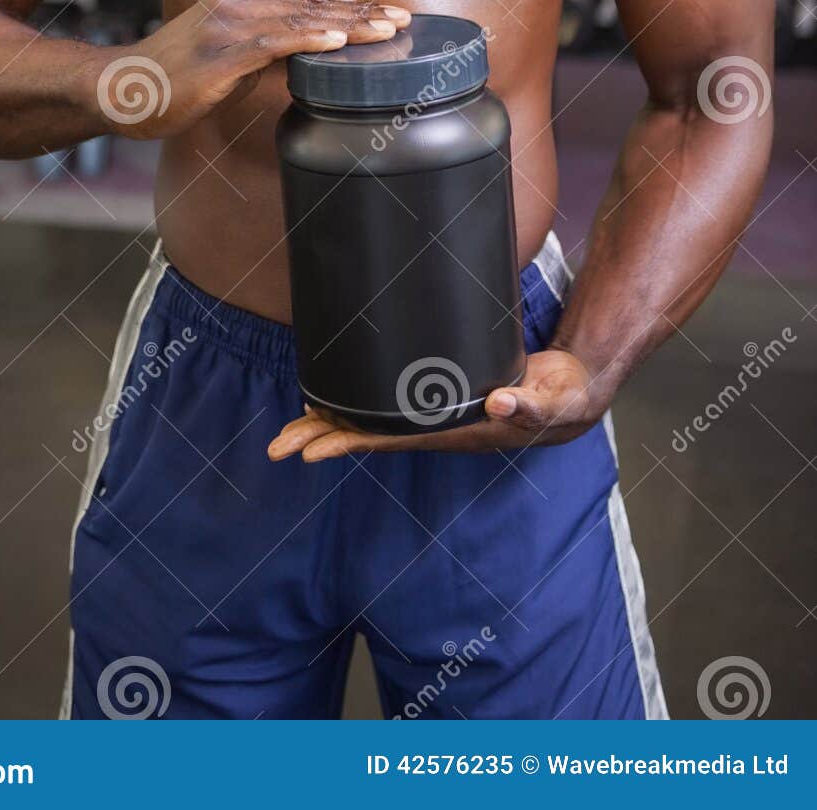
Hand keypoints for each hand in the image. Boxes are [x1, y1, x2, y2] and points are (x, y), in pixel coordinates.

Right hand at [92, 0, 410, 138]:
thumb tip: (311, 61)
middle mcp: (237, 2)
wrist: (119, 90)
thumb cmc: (173, 79)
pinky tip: (336, 41)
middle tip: (407, 20)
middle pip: (312, 8)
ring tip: (386, 29)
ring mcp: (225, 25)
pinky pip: (269, 44)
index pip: (309, 5)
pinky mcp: (216, 53)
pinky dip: (306, 40)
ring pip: (299, 22)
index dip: (353, 11)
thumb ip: (269, 54)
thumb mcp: (230, 60)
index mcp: (242, 0)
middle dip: (363, 15)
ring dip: (348, 25)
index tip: (392, 16)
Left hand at [268, 348, 599, 460]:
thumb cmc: (561, 397)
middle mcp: (435, 428)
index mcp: (454, 431)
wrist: (570, 394)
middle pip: (366, 436)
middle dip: (320, 438)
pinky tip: (329, 398)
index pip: (389, 439)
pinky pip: (384, 406)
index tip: (308, 451)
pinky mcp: (437, 398)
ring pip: (370, 423)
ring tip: (288, 429)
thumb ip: (526, 403)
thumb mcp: (550, 398)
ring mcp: (433, 416)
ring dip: (328, 425)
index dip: (347, 442)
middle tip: (276, 446)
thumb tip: (496, 403)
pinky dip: (351, 404)